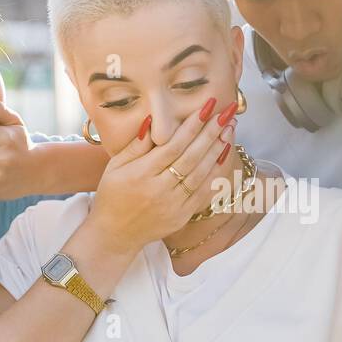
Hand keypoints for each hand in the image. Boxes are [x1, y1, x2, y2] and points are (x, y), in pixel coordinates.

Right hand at [85, 99, 236, 254]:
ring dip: (217, 150)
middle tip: (227, 113)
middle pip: (191, 157)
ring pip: (201, 174)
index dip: (192, 126)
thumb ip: (136, 146)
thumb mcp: (115, 167)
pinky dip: (216, 174)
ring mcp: (173, 204)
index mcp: (142, 174)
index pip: (173, 146)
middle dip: (211, 133)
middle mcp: (160, 189)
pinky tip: (224, 157)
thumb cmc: (112, 195)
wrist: (114, 234)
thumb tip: (153, 122)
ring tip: (229, 129)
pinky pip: (204, 193)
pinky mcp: (182, 216)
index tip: (207, 107)